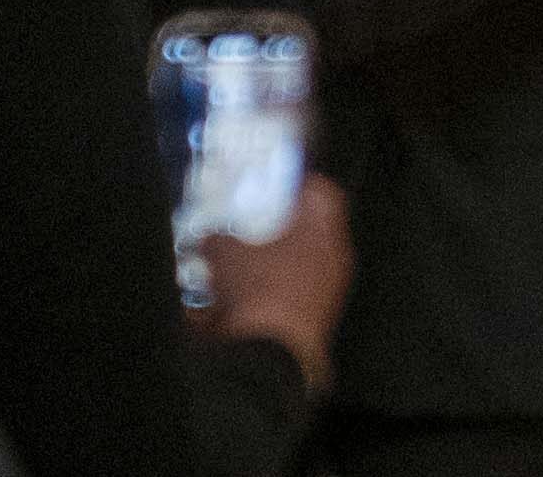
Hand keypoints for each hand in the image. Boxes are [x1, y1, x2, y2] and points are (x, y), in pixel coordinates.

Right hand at [191, 176, 353, 393]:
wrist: (268, 359)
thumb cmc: (257, 292)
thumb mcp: (227, 256)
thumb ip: (217, 239)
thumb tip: (207, 238)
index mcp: (326, 234)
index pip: (324, 194)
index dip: (300, 184)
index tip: (276, 184)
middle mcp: (335, 262)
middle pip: (312, 232)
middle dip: (278, 227)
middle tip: (249, 224)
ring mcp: (328, 294)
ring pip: (299, 266)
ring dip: (269, 262)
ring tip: (233, 263)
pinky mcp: (313, 322)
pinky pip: (289, 297)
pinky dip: (265, 293)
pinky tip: (235, 298)